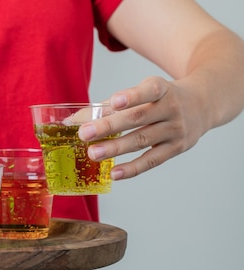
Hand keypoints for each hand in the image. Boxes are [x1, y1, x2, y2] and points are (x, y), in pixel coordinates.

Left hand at [77, 76, 207, 179]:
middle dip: (110, 127)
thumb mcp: (142, 93)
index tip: (112, 102)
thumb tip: (71, 121)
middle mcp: (172, 108)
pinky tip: (114, 173)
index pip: (150, 90)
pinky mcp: (177, 148)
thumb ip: (109, 106)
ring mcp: (176, 129)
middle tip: (85, 134)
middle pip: (139, 118)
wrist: (204, 104)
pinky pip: (152, 160)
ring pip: (143, 140)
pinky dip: (133, 168)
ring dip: (116, 148)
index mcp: (162, 89)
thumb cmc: (160, 98)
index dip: (132, 96)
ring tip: (93, 153)